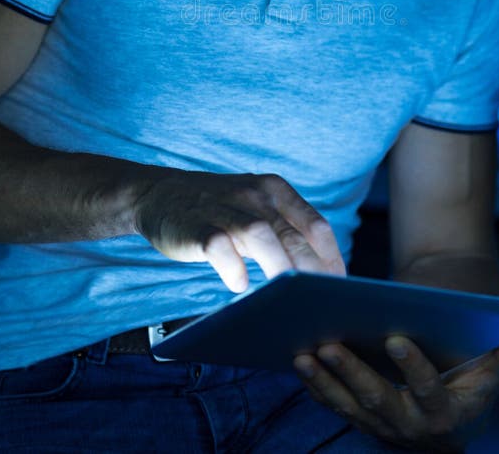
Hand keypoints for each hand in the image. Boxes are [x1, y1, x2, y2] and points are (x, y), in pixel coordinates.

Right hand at [134, 170, 344, 291]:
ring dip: (279, 269)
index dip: (332, 260)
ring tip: (290, 302)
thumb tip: (316, 277)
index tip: (341, 291)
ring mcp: (225, 208)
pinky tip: (239, 286)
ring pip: (262, 236)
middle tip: (323, 308)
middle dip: (313, 274)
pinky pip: (219, 245)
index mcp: (275, 190)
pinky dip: (232, 266)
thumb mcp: (254, 208)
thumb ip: (282, 231)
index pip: (316, 226)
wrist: (158, 193)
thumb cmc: (216, 210)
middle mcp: (255, 195)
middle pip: (293, 236)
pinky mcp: (197, 226)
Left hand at [294, 331, 498, 450]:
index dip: (414, 368)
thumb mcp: (489, 372)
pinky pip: (333, 405)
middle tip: (329, 345)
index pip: (429, 391)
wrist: (449, 424)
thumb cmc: (470, 387)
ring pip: (347, 406)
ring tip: (302, 352)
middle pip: (378, 400)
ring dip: (323, 381)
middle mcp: (410, 426)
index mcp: (446, 413)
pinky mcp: (359, 420)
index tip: (396, 338)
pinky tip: (297, 362)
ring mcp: (380, 427)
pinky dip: (314, 386)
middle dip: (351, 373)